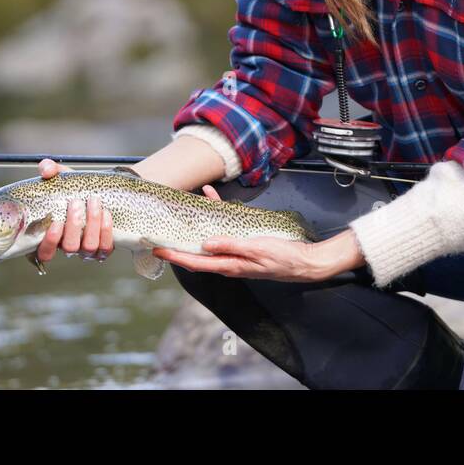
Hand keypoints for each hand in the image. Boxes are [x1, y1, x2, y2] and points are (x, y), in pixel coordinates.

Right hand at [34, 158, 114, 266]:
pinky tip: (105, 213)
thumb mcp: (62, 178)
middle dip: (73, 225)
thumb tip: (46, 169)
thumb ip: (50, 170)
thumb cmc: (77, 190)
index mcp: (53, 236)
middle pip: (69, 247)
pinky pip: (105, 247)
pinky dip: (106, 230)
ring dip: (92, 224)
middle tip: (76, 203)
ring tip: (93, 202)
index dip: (50, 242)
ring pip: (88, 247)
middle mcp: (69, 245)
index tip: (56, 223)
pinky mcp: (104, 249)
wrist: (101, 192)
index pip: (45, 252)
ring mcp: (87, 250)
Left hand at [155, 185, 343, 282]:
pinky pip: (226, 231)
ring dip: (197, 224)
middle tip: (162, 232)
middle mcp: (229, 261)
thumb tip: (207, 244)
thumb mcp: (257, 250)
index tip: (157, 250)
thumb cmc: (283, 258)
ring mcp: (236, 253)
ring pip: (209, 239)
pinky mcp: (245, 244)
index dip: (175, 256)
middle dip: (179, 243)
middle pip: (197, 252)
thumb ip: (232, 246)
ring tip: (185, 207)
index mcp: (229, 265)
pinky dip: (217, 215)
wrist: (305, 261)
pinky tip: (213, 199)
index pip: (195, 262)